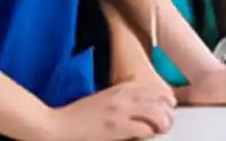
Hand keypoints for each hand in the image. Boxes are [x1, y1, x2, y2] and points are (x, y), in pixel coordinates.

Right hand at [41, 79, 175, 140]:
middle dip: (168, 111)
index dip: (165, 99)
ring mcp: (120, 112)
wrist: (56, 126)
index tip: (168, 106)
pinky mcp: (116, 128)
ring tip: (161, 129)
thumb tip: (140, 108)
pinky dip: (149, 133)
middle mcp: (123, 97)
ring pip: (156, 114)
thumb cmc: (76, 117)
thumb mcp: (103, 100)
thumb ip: (122, 100)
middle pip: (159, 99)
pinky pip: (144, 130)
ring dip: (162, 123)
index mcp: (120, 89)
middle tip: (167, 122)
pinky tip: (146, 136)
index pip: (154, 89)